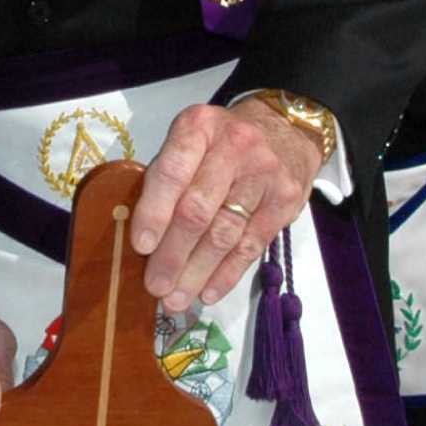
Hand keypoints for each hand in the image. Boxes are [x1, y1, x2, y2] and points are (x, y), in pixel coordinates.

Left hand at [131, 99, 320, 316]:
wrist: (284, 130)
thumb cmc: (221, 142)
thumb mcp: (191, 139)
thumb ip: (167, 176)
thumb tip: (141, 238)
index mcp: (199, 126)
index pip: (172, 172)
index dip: (154, 211)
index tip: (140, 246)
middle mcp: (234, 147)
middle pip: (198, 210)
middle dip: (173, 254)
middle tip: (155, 286)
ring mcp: (264, 174)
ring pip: (224, 234)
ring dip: (197, 272)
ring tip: (176, 299)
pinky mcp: (285, 202)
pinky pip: (251, 246)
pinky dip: (227, 274)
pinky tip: (208, 293)